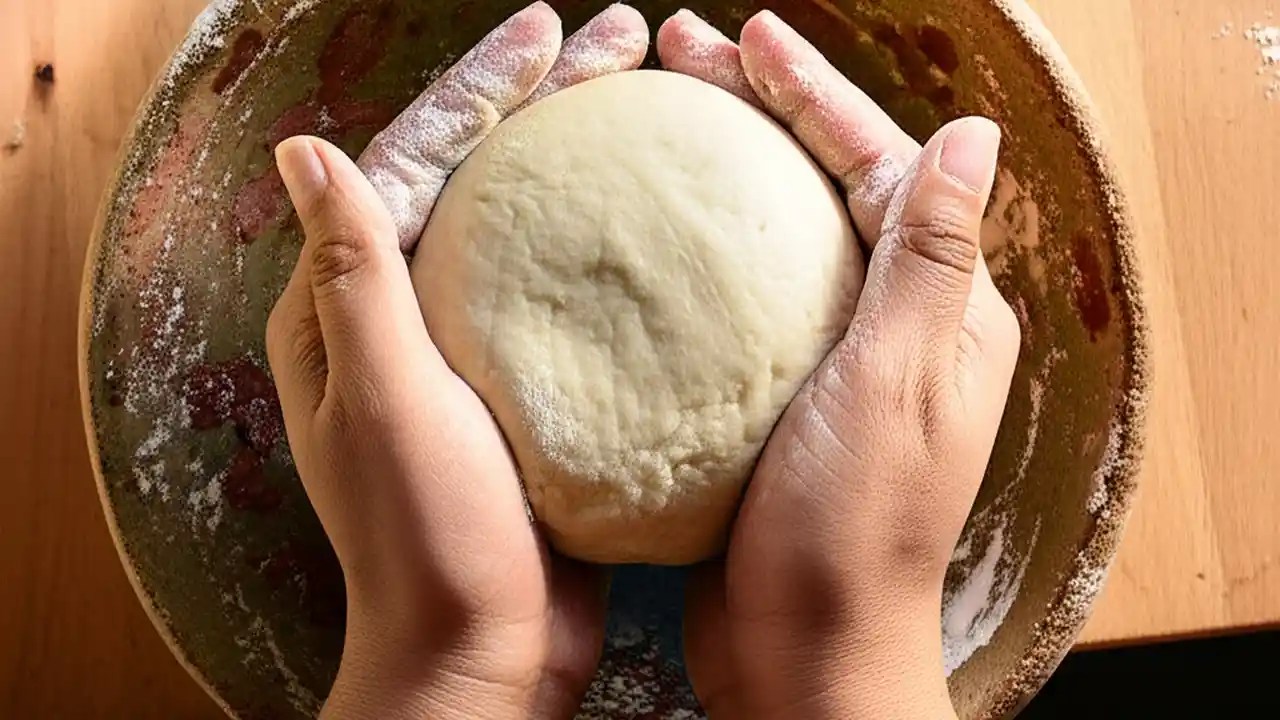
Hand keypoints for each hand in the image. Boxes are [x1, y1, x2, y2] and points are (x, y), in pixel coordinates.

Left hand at [266, 4, 646, 718]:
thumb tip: (303, 151)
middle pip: (470, 175)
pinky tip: (656, 217)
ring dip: (574, 153)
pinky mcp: (518, 383)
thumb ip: (350, 278)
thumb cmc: (427, 542)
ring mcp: (461, 346)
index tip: (551, 32)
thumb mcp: (387, 404)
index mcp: (346, 309)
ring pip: (519, 220)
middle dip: (539, 100)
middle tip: (624, 43)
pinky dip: (600, 237)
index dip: (479, 90)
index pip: (411, 163)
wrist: (481, 653)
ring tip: (643, 99)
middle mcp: (397, 315)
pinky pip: (556, 285)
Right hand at [661, 11, 1019, 718]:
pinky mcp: (778, 398)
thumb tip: (973, 134)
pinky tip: (649, 230)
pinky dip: (701, 249)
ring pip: (781, 231)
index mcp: (944, 310)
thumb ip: (930, 257)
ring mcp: (835, 361)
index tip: (743, 39)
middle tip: (678, 52)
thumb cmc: (853, 532)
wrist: (804, 653)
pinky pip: (743, 296)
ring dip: (728, 167)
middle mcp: (897, 325)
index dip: (812, 95)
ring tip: (661, 111)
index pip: (879, 166)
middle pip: (829, 184)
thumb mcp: (896, 381)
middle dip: (763, 111)